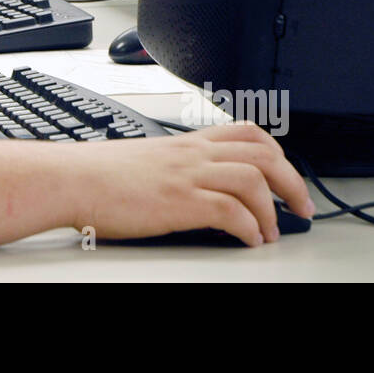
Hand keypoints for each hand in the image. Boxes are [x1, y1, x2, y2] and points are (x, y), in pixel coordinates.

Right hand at [74, 122, 314, 246]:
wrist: (71, 179)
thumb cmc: (98, 175)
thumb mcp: (145, 159)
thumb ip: (173, 167)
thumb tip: (192, 188)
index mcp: (185, 143)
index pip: (246, 133)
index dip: (276, 154)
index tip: (285, 176)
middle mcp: (192, 154)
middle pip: (262, 154)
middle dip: (292, 181)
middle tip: (302, 207)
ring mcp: (187, 176)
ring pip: (253, 179)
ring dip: (273, 208)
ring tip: (274, 232)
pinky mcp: (179, 201)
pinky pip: (230, 211)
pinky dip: (249, 228)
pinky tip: (249, 240)